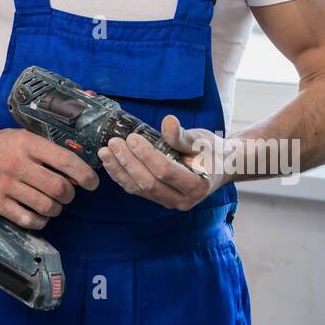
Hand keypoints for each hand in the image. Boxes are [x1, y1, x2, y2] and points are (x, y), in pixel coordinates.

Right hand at [0, 127, 99, 229]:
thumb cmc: (0, 146)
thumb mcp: (24, 138)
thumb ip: (47, 151)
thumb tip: (76, 171)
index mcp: (27, 144)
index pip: (65, 160)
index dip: (84, 174)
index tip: (92, 183)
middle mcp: (17, 164)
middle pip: (58, 187)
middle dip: (70, 195)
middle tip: (68, 194)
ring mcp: (6, 185)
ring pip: (46, 206)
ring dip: (56, 208)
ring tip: (53, 204)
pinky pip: (28, 220)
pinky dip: (40, 220)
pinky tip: (39, 214)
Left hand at [97, 114, 229, 211]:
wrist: (219, 166)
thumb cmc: (212, 151)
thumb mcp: (201, 140)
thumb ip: (182, 135)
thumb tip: (168, 121)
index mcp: (197, 185)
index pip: (166, 171)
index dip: (146, 155)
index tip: (132, 138)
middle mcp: (183, 200)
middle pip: (149, 183)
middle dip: (128, 162)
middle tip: (113, 143)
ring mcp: (169, 202)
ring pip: (140, 190)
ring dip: (120, 170)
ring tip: (105, 152)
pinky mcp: (159, 198)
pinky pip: (137, 190)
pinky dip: (121, 176)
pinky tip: (110, 162)